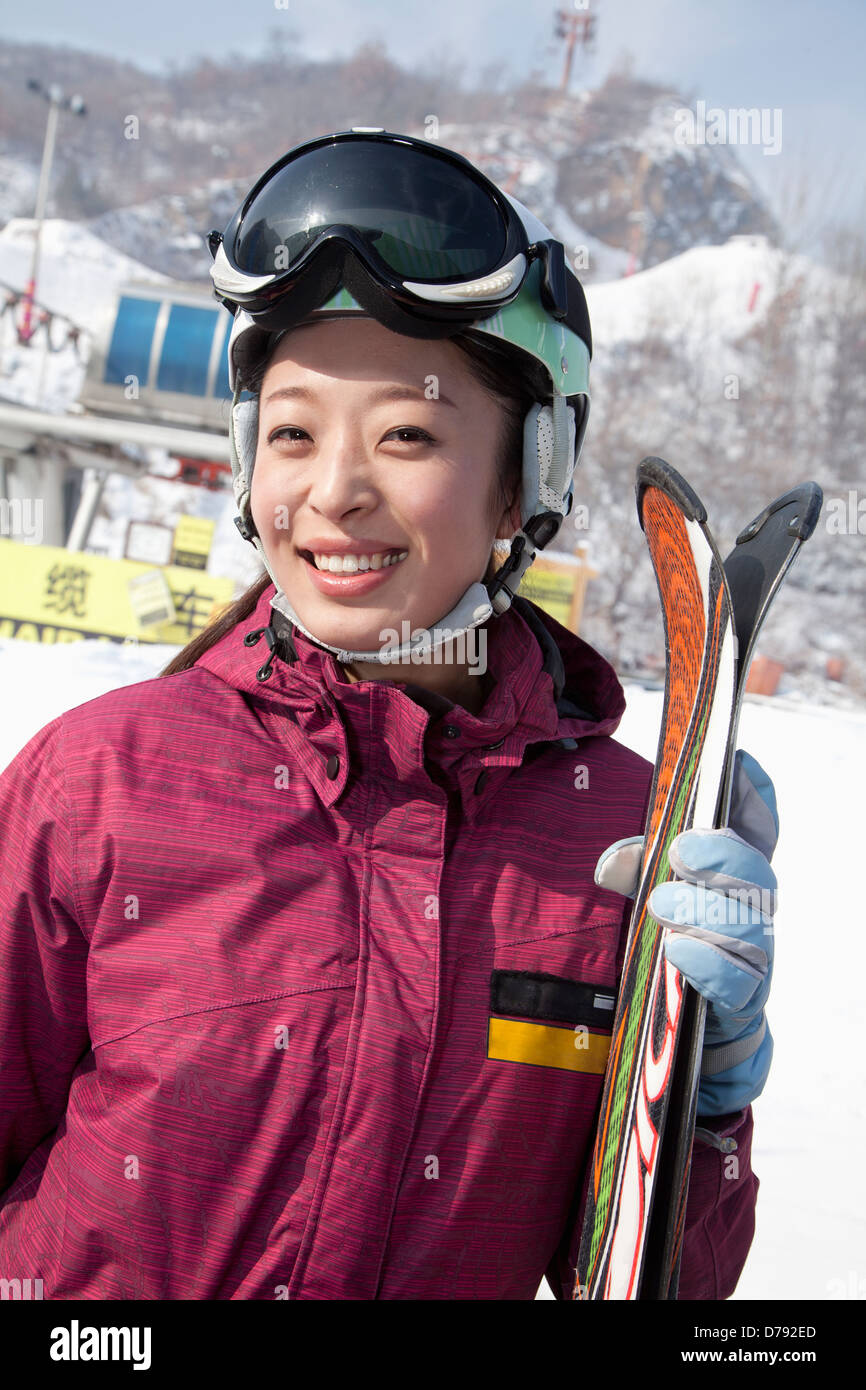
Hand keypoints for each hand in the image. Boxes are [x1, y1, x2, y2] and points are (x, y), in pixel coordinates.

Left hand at [595, 750, 777, 1116]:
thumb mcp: (646, 904)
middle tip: (680, 850)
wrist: (685, 1044)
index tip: (737, 762)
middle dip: (722, 854)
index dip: (754, 794)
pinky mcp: (743, 1008)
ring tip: (663, 905)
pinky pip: (739, 983)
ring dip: (705, 911)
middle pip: (759, 873)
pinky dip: (709, 964)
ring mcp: (754, 961)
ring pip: (752, 926)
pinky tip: (680, 954)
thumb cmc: (666, 954)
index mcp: (731, 878)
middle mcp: (752, 914)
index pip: (757, 827)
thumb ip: (635, 875)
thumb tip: (611, 862)